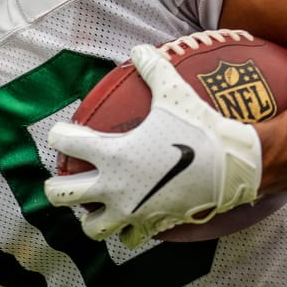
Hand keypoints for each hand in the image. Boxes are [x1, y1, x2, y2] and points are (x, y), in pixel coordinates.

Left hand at [44, 44, 261, 247]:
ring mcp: (131, 211)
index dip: (59, 136)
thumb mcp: (174, 92)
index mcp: (112, 154)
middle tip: (60, 176)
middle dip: (55, 186)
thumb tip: (139, 48)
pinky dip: (124, 231)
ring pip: (91, 228)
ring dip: (87, 217)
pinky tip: (129, 216)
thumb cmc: (198, 128)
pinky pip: (128, 238)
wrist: (232, 165)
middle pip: (62, 195)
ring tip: (91, 206)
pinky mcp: (151, 225)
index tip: (63, 134)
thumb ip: (153, 68)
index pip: (66, 145)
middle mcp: (114, 187)